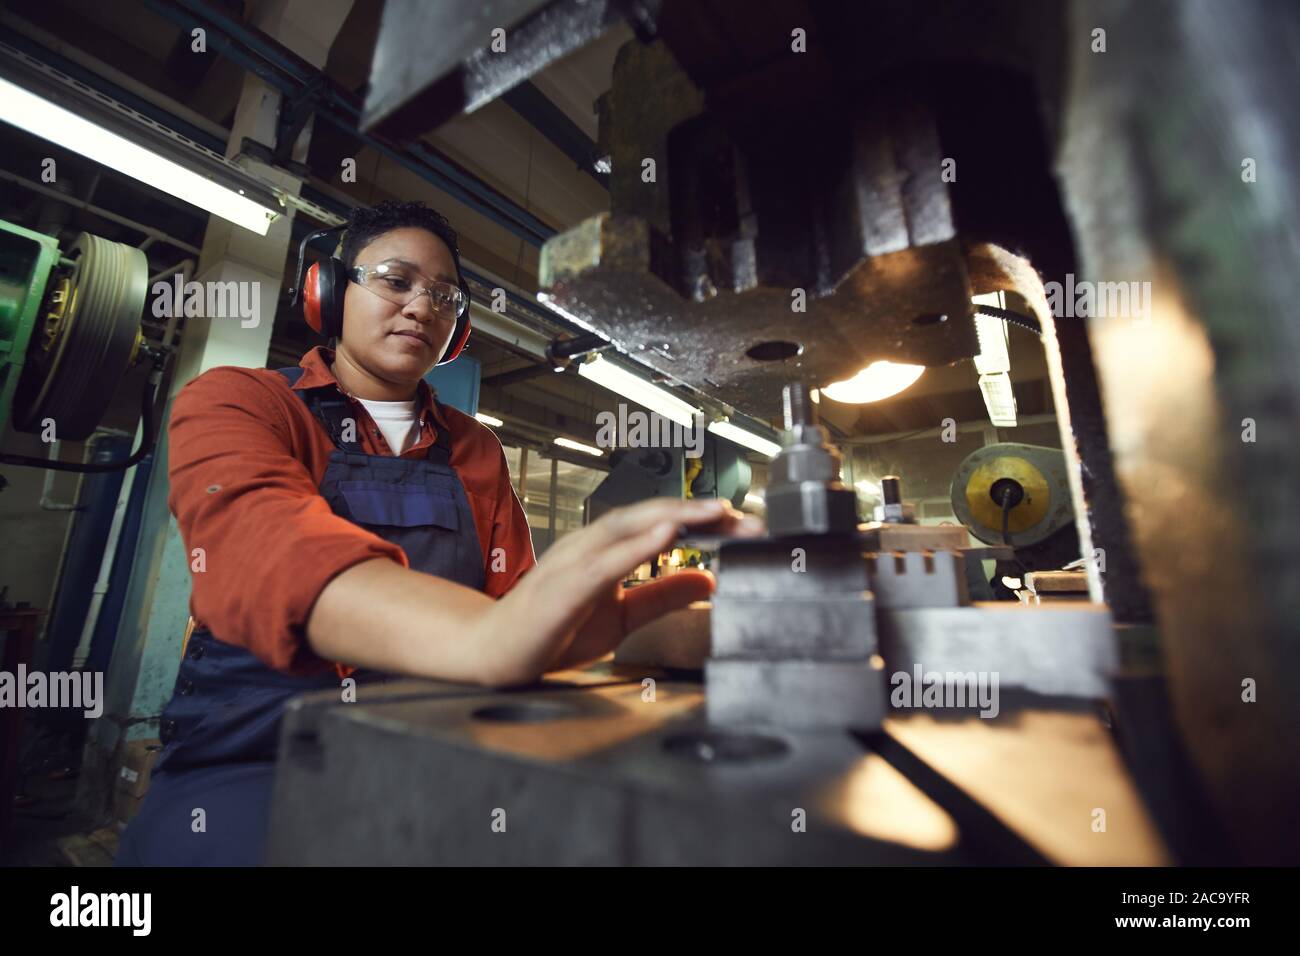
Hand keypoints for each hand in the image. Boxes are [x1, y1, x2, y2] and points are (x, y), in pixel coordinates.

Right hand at [475, 497, 763, 685]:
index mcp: (606, 549)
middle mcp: (591, 544)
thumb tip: (708, 581)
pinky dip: (638, 545)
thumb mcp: (623, 615)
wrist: (494, 654)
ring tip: (716, 512)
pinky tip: (667, 534)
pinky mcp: (563, 588)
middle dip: (701, 513)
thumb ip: (663, 595)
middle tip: (748, 517)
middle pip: (651, 515)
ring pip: (629, 527)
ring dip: (675, 516)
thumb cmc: (551, 630)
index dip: (705, 521)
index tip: (748, 525)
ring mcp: (574, 561)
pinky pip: (605, 562)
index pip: (662, 523)